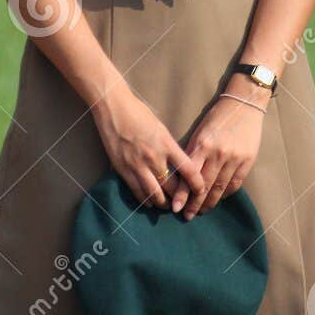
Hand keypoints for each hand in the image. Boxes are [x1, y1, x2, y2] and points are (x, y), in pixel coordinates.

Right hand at [92, 89, 200, 209]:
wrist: (113, 108)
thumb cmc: (138, 113)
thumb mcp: (161, 128)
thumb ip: (169, 147)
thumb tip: (177, 163)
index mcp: (167, 144)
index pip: (189, 170)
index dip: (197, 184)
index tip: (201, 190)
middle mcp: (155, 157)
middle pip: (173, 187)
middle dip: (180, 198)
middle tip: (184, 202)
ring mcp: (138, 165)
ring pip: (155, 194)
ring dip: (164, 203)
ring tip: (168, 206)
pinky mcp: (123, 169)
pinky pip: (138, 191)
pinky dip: (146, 200)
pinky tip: (150, 203)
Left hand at [172, 74, 266, 219]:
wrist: (244, 104)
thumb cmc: (217, 117)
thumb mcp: (200, 131)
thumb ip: (193, 153)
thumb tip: (181, 176)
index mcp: (203, 144)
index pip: (190, 175)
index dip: (183, 194)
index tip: (176, 207)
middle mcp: (218, 153)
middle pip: (205, 186)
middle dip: (195, 203)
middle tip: (187, 215)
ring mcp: (235, 158)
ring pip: (220, 188)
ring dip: (210, 202)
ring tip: (201, 211)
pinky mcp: (247, 161)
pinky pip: (235, 184)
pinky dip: (225, 193)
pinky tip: (218, 198)